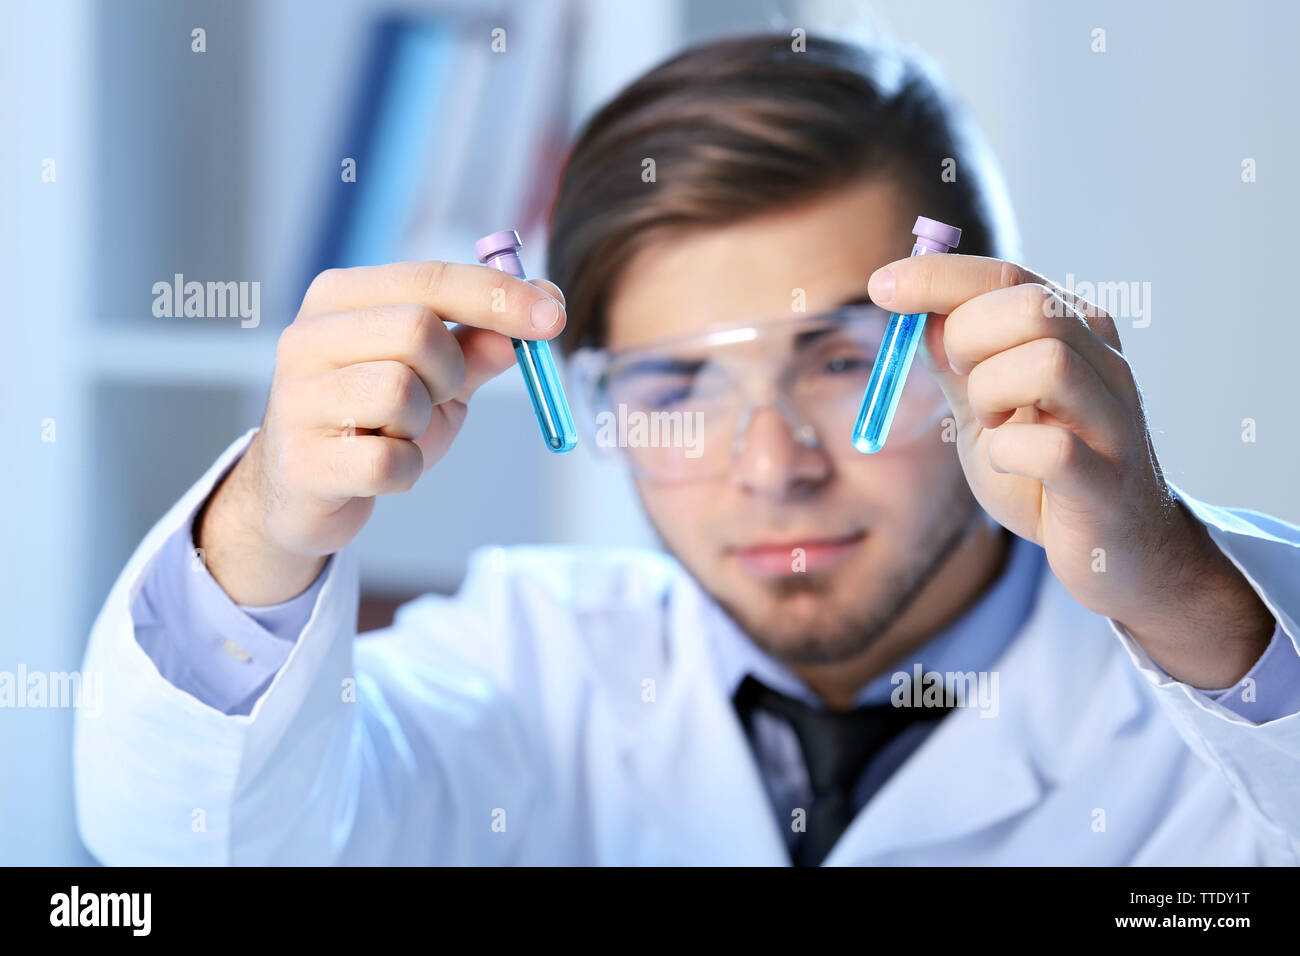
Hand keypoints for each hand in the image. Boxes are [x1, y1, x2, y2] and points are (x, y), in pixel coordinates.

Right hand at [199, 261, 565, 604]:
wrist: (307, 495)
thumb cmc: (375, 422)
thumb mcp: (438, 376)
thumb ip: (484, 342)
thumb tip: (544, 308)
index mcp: (341, 297)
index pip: (430, 278)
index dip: (498, 295)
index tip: (553, 316)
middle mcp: (308, 337)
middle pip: (418, 330)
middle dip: (449, 372)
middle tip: (432, 398)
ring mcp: (295, 398)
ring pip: (401, 393)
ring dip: (422, 424)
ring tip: (396, 433)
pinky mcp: (301, 460)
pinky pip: (389, 460)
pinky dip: (406, 470)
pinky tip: (382, 468)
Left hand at [868, 254, 1272, 686]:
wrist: (1119, 549)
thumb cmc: (1048, 470)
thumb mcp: (987, 408)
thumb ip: (956, 362)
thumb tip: (918, 312)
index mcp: (1076, 334)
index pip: (1006, 276)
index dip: (936, 277)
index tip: (880, 285)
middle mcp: (1106, 365)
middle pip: (1034, 307)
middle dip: (970, 339)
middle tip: (961, 383)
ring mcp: (1114, 422)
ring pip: (1049, 364)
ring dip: (993, 393)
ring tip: (992, 423)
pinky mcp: (1108, 482)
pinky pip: (1053, 450)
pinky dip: (1010, 453)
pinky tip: (1008, 463)